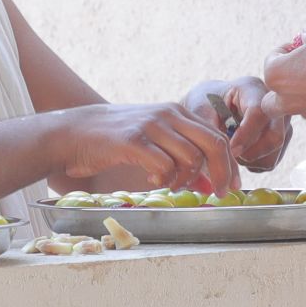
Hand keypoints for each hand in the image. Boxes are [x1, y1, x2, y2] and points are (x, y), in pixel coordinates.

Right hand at [46, 101, 237, 193]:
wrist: (74, 131)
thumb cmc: (116, 139)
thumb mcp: (154, 142)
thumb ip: (182, 158)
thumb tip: (209, 184)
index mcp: (177, 112)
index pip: (217, 137)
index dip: (229, 164)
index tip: (231, 186)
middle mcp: (168, 114)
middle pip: (213, 145)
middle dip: (221, 173)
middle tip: (217, 194)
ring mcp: (151, 126)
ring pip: (190, 158)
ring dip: (185, 180)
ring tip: (170, 185)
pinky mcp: (133, 141)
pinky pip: (164, 166)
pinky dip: (164, 179)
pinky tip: (152, 180)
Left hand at [182, 76, 292, 172]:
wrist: (213, 105)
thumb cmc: (206, 105)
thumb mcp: (200, 112)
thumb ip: (211, 131)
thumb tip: (222, 154)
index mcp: (251, 88)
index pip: (259, 112)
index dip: (246, 135)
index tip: (231, 150)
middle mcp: (273, 103)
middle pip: (275, 135)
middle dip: (250, 152)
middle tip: (229, 154)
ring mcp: (281, 121)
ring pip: (273, 152)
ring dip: (250, 160)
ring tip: (231, 151)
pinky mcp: (282, 139)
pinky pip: (270, 161)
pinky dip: (252, 164)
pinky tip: (239, 153)